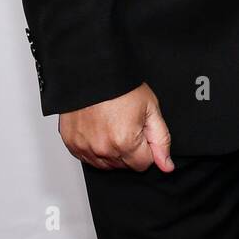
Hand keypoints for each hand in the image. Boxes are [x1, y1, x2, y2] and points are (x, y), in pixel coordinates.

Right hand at [58, 83, 173, 171]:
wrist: (93, 72)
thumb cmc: (121, 87)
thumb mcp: (151, 109)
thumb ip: (161, 140)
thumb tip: (166, 165)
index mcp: (125, 142)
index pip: (143, 164)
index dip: (146, 147)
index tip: (140, 130)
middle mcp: (103, 149)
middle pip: (124, 165)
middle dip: (129, 149)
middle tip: (125, 124)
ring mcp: (85, 148)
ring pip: (106, 164)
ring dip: (111, 151)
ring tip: (111, 125)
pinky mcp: (72, 144)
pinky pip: (88, 158)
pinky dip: (94, 148)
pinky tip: (98, 129)